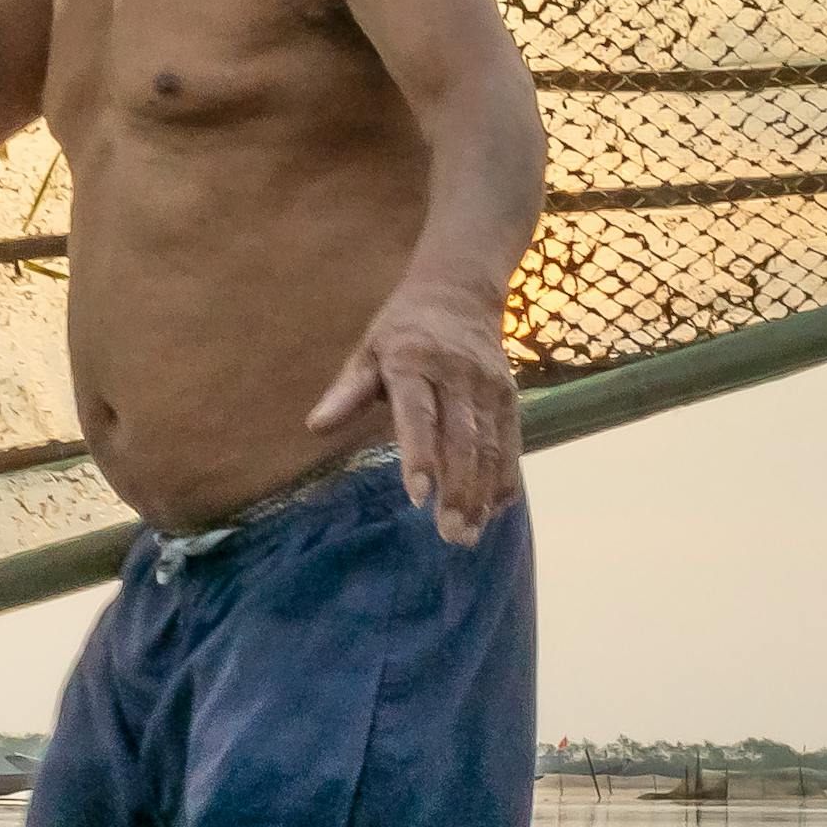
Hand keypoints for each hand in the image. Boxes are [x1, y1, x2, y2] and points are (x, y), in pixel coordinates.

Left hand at [312, 286, 524, 541]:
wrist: (459, 291)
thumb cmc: (402, 330)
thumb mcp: (368, 350)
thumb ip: (347, 392)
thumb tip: (315, 426)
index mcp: (413, 363)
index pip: (419, 414)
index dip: (420, 455)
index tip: (418, 496)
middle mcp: (456, 376)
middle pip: (461, 438)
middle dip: (458, 489)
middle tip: (450, 535)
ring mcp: (488, 387)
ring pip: (489, 446)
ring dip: (482, 493)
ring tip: (469, 534)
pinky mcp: (509, 395)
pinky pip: (511, 441)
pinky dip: (506, 477)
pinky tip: (496, 510)